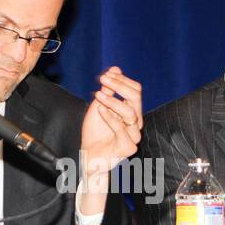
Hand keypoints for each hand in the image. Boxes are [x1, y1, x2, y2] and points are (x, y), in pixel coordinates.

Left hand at [78, 66, 142, 215]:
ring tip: (98, 95)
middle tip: (103, 79)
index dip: (122, 80)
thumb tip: (116, 68)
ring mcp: (134, 135)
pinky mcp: (128, 148)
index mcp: (132, 112)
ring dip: (113, 101)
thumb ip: (107, 90)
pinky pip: (122, 129)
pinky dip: (110, 117)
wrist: (88, 157)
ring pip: (130, 112)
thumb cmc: (94, 133)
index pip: (135, 90)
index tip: (107, 74)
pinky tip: (100, 110)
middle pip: (136, 97)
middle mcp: (136, 123)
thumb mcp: (98, 106)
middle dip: (119, 85)